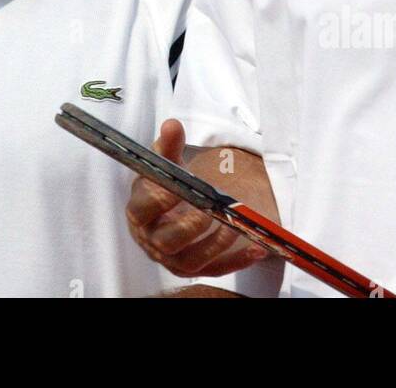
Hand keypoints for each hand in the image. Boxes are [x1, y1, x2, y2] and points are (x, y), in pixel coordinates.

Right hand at [125, 120, 266, 277]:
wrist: (166, 210)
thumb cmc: (163, 185)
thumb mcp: (163, 164)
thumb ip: (167, 145)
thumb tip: (172, 125)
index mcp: (139, 212)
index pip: (141, 211)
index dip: (159, 200)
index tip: (179, 186)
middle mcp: (152, 239)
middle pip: (166, 241)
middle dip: (189, 226)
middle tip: (209, 206)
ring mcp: (173, 258)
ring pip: (192, 261)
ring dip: (215, 244)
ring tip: (233, 222)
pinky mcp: (194, 269)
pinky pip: (215, 271)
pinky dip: (236, 262)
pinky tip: (256, 249)